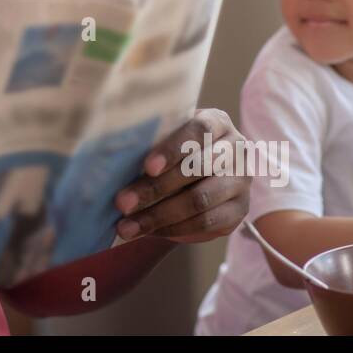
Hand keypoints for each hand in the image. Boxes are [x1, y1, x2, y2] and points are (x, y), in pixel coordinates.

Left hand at [112, 108, 249, 242]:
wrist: (198, 176)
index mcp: (217, 121)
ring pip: (201, 200)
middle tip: (122, 203)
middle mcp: (236, 148)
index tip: (147, 167)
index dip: (173, 149)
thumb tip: (111, 162)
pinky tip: (150, 231)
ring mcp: (241, 180)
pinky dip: (174, 229)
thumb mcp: (165, 138)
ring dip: (159, 215)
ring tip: (127, 226)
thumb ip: (150, 142)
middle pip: (197, 169)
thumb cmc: (174, 150)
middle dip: (156, 188)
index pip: (199, 131)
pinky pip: (206, 223)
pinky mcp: (239, 210)